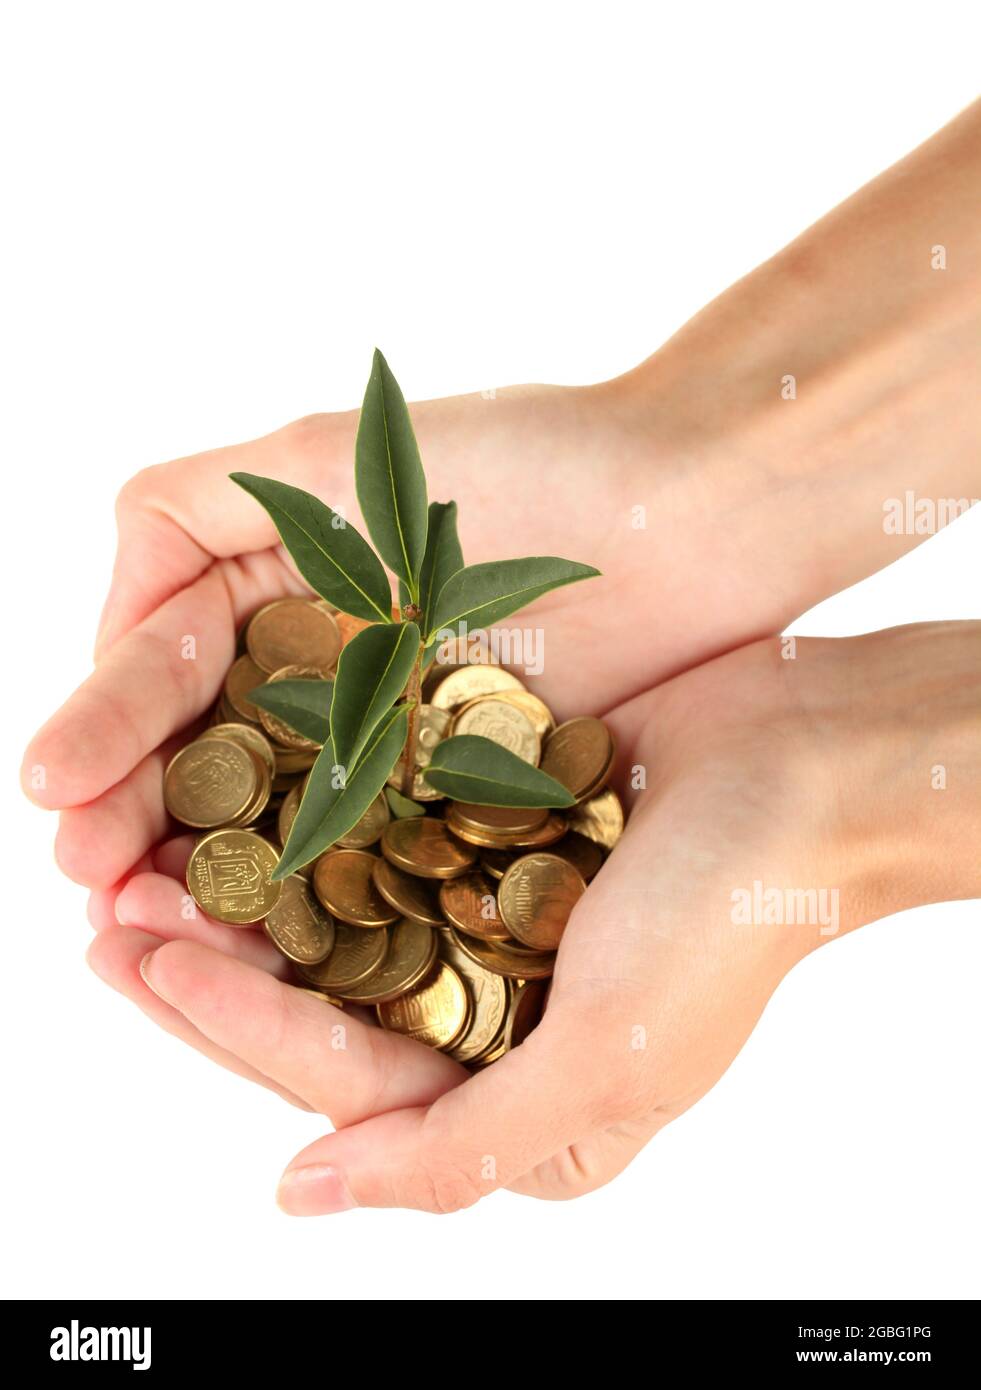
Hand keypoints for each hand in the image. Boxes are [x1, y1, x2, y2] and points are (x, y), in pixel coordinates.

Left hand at [85, 622, 980, 1210]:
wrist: (803, 764)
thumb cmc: (727, 925)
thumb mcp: (606, 1069)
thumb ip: (462, 1152)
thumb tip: (308, 1202)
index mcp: (528, 1099)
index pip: (355, 1082)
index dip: (247, 1030)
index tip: (155, 970)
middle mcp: (501, 1018)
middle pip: (327, 1005)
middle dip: (220, 969)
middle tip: (112, 921)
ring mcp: (492, 921)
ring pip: (339, 921)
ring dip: (249, 895)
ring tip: (146, 863)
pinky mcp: (490, 837)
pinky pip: (382, 839)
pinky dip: (312, 826)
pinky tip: (242, 798)